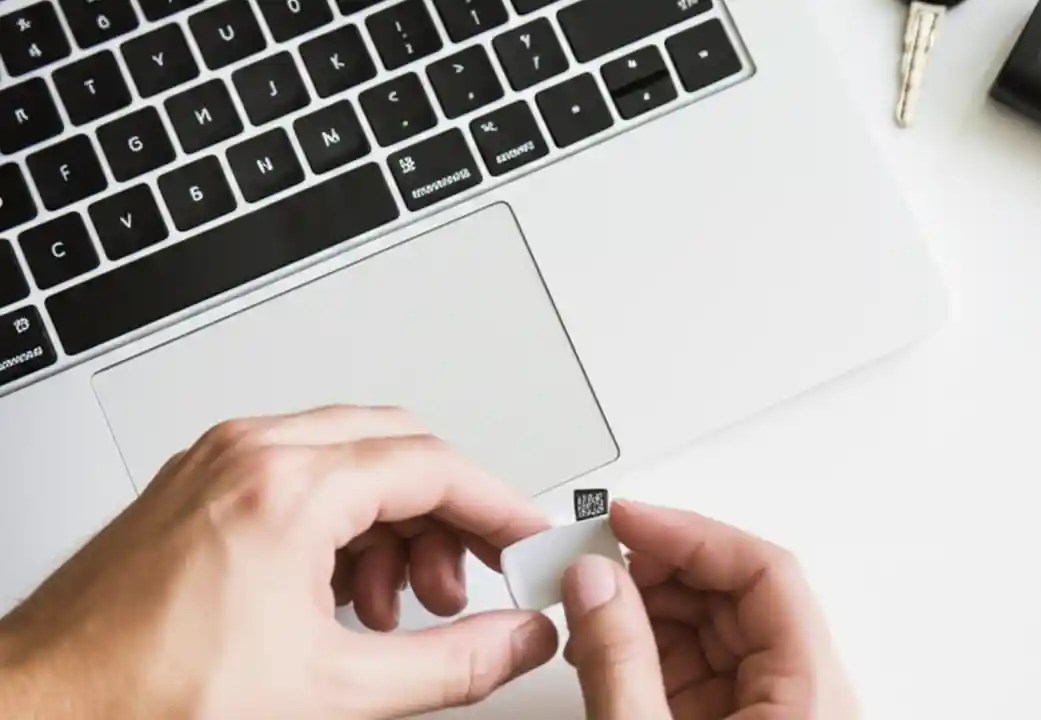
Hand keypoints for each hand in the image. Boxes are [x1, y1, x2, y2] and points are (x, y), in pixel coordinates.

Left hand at [0, 406, 557, 718]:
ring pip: (348, 457)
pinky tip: (343, 595)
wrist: (41, 708)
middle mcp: (250, 454)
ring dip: (393, 524)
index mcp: (287, 490)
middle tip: (473, 576)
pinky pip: (300, 474)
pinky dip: (341, 524)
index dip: (498, 506)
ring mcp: (219, 463)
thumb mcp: (329, 692)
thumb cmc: (145, 697)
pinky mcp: (199, 484)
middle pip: (396, 447)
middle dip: (448, 514)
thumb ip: (449, 663)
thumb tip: (516, 640)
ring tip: (399, 606)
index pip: (432, 466)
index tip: (527, 538)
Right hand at [560, 501, 855, 719]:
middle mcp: (803, 699)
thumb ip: (619, 661)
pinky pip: (700, 671)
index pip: (766, 573)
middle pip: (737, 596)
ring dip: (647, 611)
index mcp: (810, 695)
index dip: (691, 535)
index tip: (628, 521)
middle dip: (659, 572)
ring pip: (714, 631)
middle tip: (596, 564)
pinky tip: (606, 651)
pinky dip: (648, 654)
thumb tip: (594, 582)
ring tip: (591, 613)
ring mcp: (773, 716)